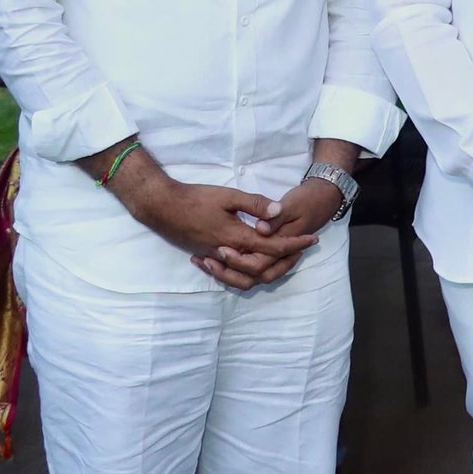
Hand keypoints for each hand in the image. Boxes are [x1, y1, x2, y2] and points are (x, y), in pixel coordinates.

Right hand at [121, 176, 316, 290]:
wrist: (160, 207)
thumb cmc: (195, 198)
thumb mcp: (228, 195)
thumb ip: (254, 204)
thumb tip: (279, 212)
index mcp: (236, 237)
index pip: (273, 247)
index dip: (295, 244)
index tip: (312, 239)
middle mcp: (227, 253)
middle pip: (262, 269)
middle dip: (285, 262)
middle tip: (300, 250)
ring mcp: (215, 257)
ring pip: (244, 278)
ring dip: (264, 272)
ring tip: (279, 259)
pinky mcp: (206, 256)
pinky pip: (228, 274)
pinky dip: (241, 272)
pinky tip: (249, 261)